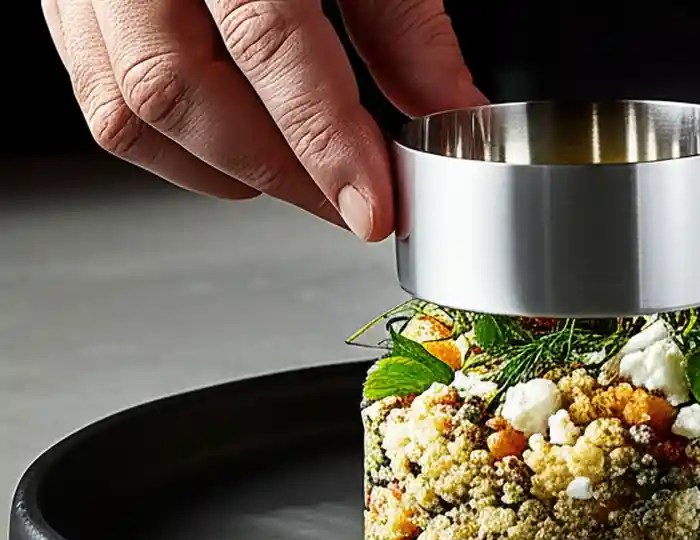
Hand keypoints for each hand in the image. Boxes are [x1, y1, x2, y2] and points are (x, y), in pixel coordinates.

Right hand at [40, 0, 483, 239]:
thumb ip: (404, 23)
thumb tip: (448, 110)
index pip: (267, 44)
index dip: (324, 142)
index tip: (372, 208)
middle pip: (179, 91)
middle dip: (277, 173)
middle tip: (350, 202)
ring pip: (128, 109)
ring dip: (224, 171)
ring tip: (303, 181)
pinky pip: (102, 95)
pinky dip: (177, 145)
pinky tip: (240, 149)